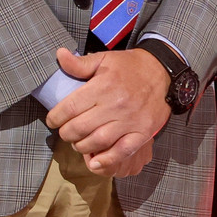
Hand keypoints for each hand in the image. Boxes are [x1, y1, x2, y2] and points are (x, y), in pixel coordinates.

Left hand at [43, 47, 171, 176]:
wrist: (162, 71)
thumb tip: (59, 55)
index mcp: (103, 86)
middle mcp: (116, 105)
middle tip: (67, 131)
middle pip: (79, 128)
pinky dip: (107, 159)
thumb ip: (80, 63)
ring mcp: (130, 120)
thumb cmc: (130, 67)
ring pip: (97, 141)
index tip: (53, 120)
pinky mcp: (143, 131)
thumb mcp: (105, 59)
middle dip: (66, 133)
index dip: (55, 118)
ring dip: (81, 146)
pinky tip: (95, 161)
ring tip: (79, 142)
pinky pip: (122, 150)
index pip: (69, 108)